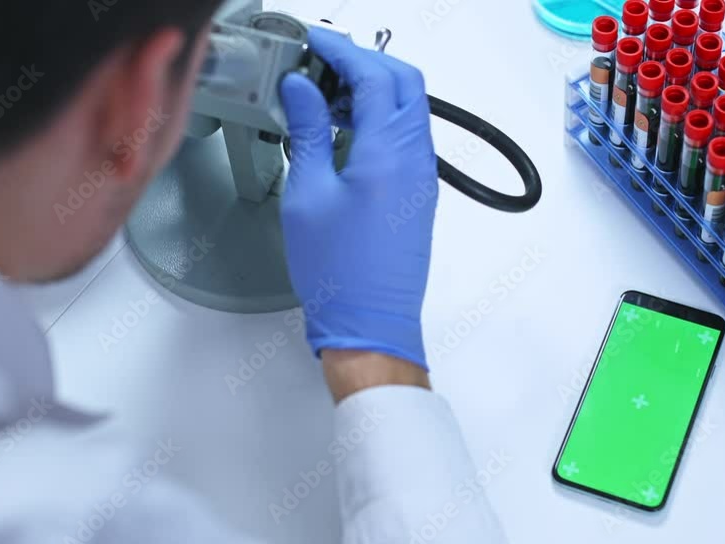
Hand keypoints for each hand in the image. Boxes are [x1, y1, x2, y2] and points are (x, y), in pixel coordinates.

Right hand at [279, 28, 437, 370]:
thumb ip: (308, 131)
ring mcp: (422, 177)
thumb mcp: (308, 194)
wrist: (370, 322)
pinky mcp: (418, 194)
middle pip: (404, 82)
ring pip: (409, 109)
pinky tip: (345, 130)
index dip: (342, 50)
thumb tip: (301, 89)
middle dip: (365, 62)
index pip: (375, 76)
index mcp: (389, 152)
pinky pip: (406, 137)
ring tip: (326, 97)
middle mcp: (416, 159)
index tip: (314, 41)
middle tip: (322, 63)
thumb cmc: (339, 271)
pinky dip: (380, 119)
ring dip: (374, 90)